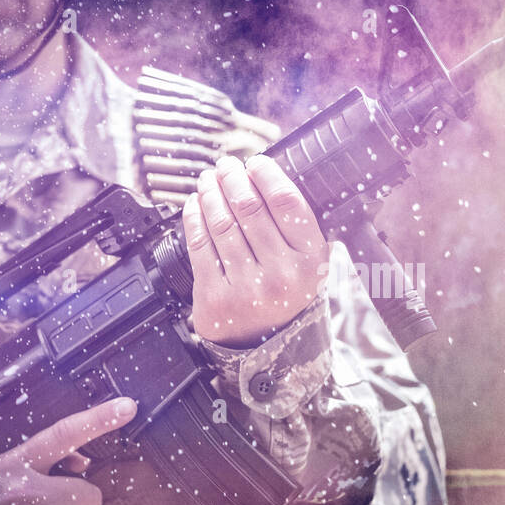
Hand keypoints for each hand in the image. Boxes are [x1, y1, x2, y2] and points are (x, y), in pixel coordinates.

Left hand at [182, 155, 328, 347]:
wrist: (264, 342)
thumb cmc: (284, 290)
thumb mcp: (306, 261)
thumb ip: (293, 223)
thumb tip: (260, 173)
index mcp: (311, 260)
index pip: (286, 201)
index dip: (266, 174)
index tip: (255, 162)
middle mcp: (282, 275)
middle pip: (250, 207)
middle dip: (233, 178)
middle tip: (226, 166)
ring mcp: (247, 288)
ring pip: (222, 222)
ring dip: (211, 192)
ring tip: (209, 180)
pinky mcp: (215, 296)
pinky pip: (199, 244)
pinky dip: (194, 217)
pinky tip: (196, 204)